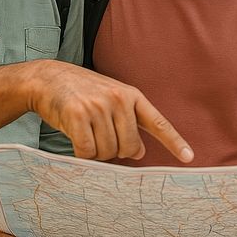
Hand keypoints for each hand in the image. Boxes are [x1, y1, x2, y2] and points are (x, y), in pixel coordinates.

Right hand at [27, 60, 193, 162]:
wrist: (47, 78)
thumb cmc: (81, 92)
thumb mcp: (110, 100)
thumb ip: (128, 123)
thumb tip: (140, 152)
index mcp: (131, 95)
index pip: (158, 123)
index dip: (174, 142)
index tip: (189, 158)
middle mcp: (118, 99)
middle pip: (129, 148)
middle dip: (115, 151)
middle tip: (100, 138)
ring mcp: (98, 106)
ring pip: (107, 152)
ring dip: (96, 152)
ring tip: (85, 133)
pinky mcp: (78, 115)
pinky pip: (87, 152)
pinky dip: (82, 155)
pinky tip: (75, 140)